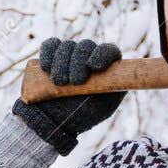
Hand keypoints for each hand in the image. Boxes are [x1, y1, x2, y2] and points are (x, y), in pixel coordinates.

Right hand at [11, 37, 126, 154]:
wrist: (56, 122)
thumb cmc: (83, 116)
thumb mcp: (103, 107)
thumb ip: (113, 91)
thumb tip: (121, 79)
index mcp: (105, 67)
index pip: (109, 50)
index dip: (102, 54)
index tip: (93, 67)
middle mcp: (88, 57)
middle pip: (86, 45)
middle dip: (78, 62)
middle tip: (74, 81)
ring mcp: (70, 55)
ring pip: (67, 45)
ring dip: (62, 62)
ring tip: (59, 82)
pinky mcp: (52, 56)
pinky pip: (50, 45)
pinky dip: (48, 53)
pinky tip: (46, 68)